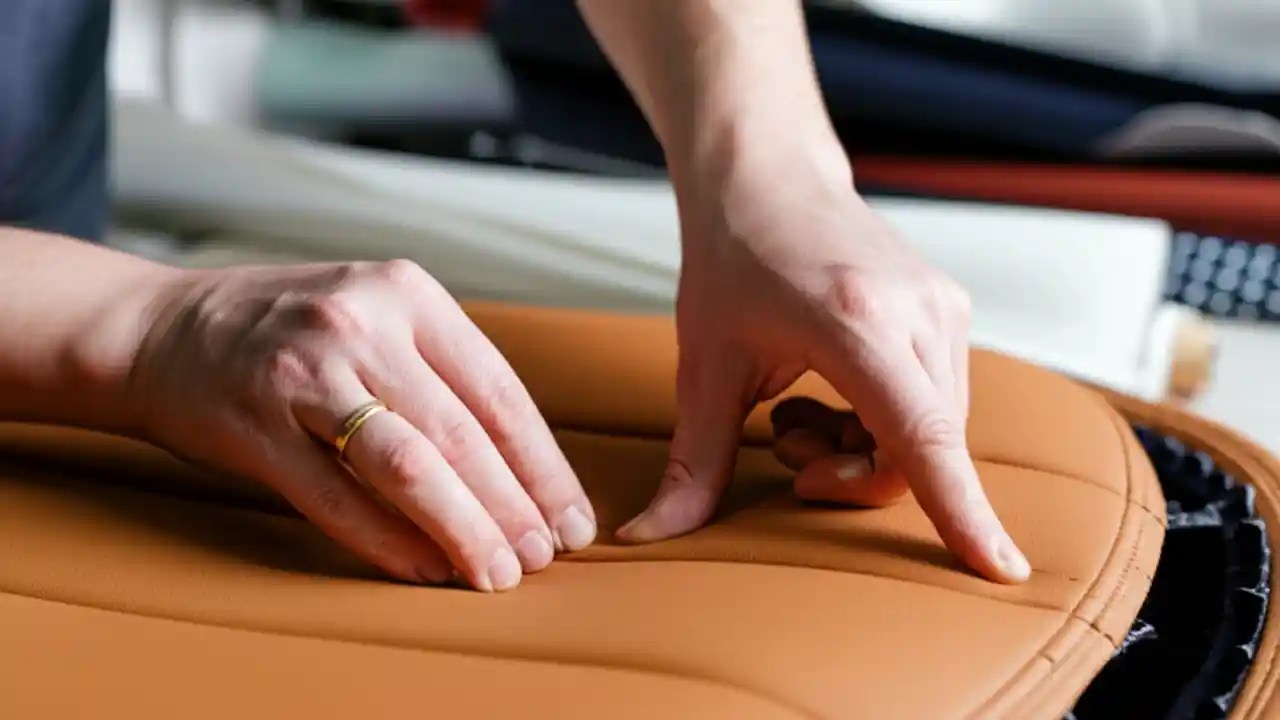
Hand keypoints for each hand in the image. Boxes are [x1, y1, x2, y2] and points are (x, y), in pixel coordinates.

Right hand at [126, 260, 596, 590]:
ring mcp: (303, 374)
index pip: (499, 390)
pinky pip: (334, 499)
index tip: (570, 517)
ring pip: (407, 466)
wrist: (161, 328)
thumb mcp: (374, 313)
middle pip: (461, 434)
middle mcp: (359, 324)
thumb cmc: (287, 330)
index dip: (542, 464)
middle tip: (541, 558)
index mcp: (405, 294)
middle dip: (512, 507)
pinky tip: (425, 568)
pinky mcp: (254, 427)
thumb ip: (439, 369)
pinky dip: (386, 541)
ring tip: (495, 573)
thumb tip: (522, 467)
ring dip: (462, 529)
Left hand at [616, 167, 1029, 583]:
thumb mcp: (703, 366)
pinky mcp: (950, 310)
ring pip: (932, 432)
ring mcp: (943, 307)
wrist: (769, 178)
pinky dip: (884, 422)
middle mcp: (917, 311)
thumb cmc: (730, 262)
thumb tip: (643, 538)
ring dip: (866, 448)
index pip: (920, 435)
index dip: (959, 510)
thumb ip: (691, 462)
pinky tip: (831, 395)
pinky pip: (935, 402)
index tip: (1000, 569)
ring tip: (799, 416)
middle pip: (919, 450)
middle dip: (853, 476)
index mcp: (855, 322)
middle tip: (785, 448)